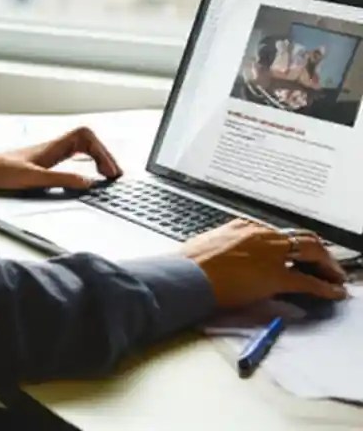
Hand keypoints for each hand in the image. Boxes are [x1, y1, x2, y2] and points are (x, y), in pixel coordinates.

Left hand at [0, 126, 121, 190]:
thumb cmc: (0, 171)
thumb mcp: (34, 178)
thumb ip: (61, 180)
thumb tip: (89, 183)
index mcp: (52, 146)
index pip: (86, 137)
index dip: (102, 152)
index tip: (108, 171)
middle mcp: (52, 147)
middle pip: (88, 141)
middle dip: (105, 155)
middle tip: (114, 175)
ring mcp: (48, 154)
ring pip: (81, 148)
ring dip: (97, 158)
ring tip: (107, 175)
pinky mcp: (43, 163)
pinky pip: (71, 157)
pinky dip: (85, 163)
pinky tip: (86, 175)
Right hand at [182, 219, 348, 308]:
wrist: (184, 275)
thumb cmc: (188, 265)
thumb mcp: (210, 246)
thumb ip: (228, 249)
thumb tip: (235, 262)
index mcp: (244, 226)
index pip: (279, 233)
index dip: (294, 245)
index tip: (299, 253)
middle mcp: (261, 235)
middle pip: (302, 238)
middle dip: (319, 251)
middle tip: (327, 264)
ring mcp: (271, 254)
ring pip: (312, 252)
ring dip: (328, 266)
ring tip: (335, 276)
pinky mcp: (276, 277)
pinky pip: (309, 282)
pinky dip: (326, 287)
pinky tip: (334, 293)